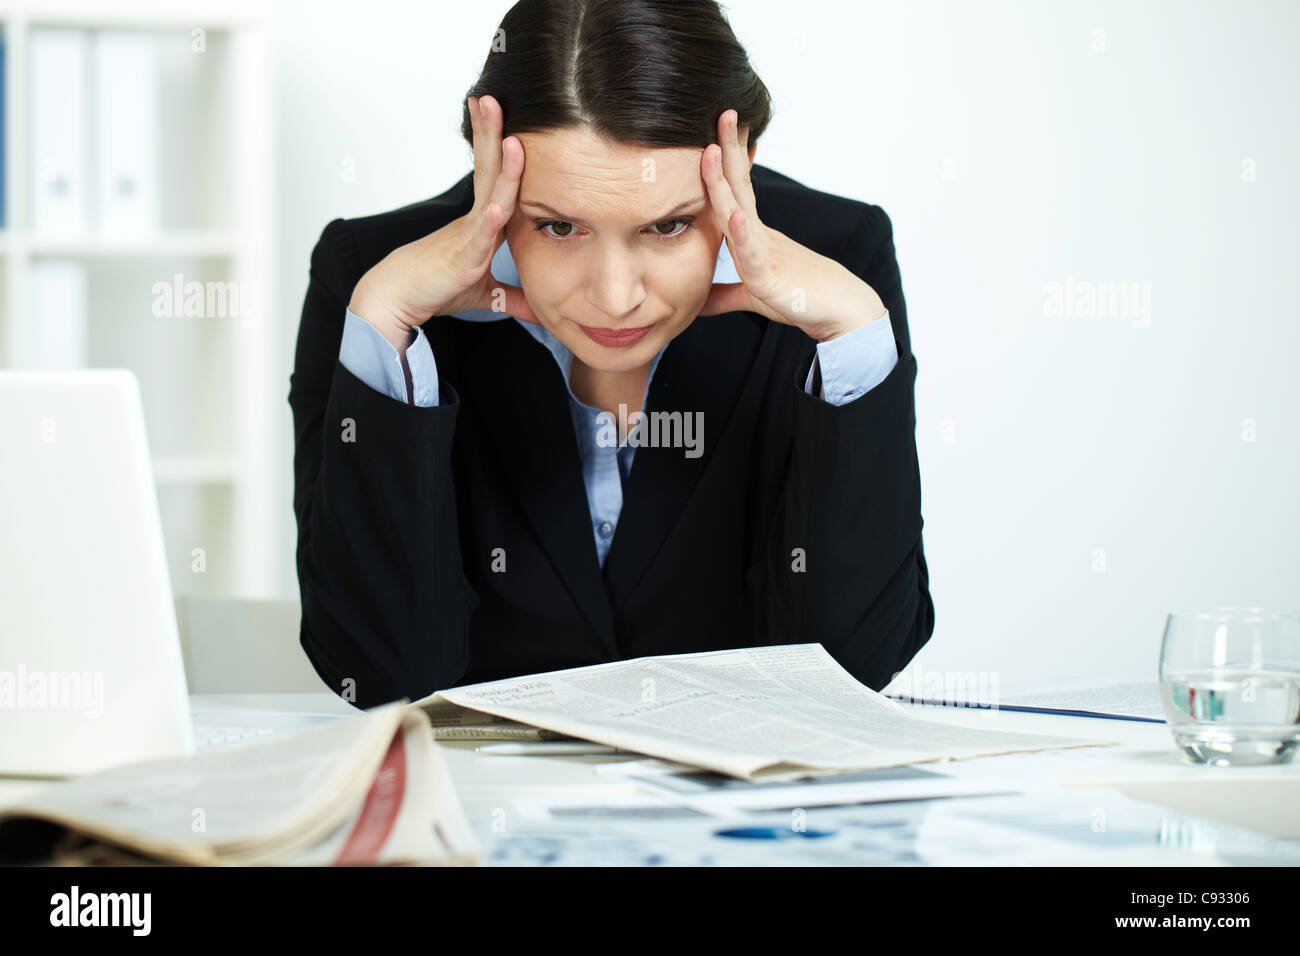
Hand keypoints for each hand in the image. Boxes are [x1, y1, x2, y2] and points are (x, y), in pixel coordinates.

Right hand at [347, 94, 537, 352]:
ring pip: (488, 196)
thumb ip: (513, 298)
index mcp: (482, 222)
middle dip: (491, 133)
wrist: (398, 299)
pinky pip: (478, 239)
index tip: (509, 115)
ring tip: (510, 137)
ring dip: (500, 167)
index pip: (497, 177)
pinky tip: (499, 207)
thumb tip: (539, 311)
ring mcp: (468, 237)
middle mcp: (475, 221)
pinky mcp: (462, 260)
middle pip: (487, 170)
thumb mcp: (484, 294)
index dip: (503, 148)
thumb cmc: (436, 287)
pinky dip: (489, 224)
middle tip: (493, 97)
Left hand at [698, 109, 886, 342]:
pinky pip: (753, 256)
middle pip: (738, 187)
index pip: (735, 190)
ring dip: (725, 180)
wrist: (842, 316)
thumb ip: (724, 294)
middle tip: (722, 111)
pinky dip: (744, 236)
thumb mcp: (753, 296)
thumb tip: (698, 300)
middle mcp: (758, 235)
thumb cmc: (800, 299)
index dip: (725, 159)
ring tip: (713, 148)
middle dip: (728, 149)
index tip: (715, 126)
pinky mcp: (770, 280)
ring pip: (739, 212)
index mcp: (752, 234)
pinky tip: (736, 216)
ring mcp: (764, 253)